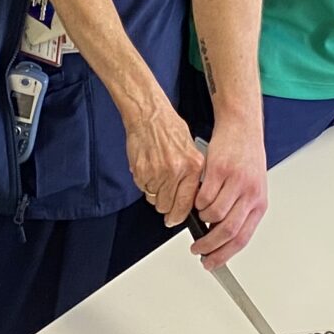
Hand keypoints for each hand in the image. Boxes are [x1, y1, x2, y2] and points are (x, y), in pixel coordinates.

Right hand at [125, 98, 205, 226]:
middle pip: (167, 207)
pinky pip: (143, 189)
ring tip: (158, 176)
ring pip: (154, 200)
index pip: (186, 204)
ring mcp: (156, 172)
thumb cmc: (169, 128)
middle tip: (165, 196)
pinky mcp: (140, 171)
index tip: (175, 219)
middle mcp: (175, 171)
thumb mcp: (191, 150)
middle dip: (166, 206)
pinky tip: (149, 169)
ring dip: (155, 194)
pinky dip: (145, 184)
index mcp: (192, 166)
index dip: (179, 216)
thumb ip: (192, 176)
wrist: (148, 114)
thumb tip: (190, 199)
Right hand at [191, 121, 268, 264]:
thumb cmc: (246, 157)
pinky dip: (197, 202)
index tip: (211, 263)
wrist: (242, 128)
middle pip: (228, 231)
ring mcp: (235, 182)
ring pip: (214, 214)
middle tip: (198, 249)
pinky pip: (204, 196)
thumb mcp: (251, 187)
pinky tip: (196, 199)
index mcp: (259, 202)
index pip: (242, 238)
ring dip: (202, 220)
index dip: (224, 255)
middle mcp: (250, 193)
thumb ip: (240, 211)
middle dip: (209, 246)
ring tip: (198, 216)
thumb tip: (222, 236)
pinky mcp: (219, 169)